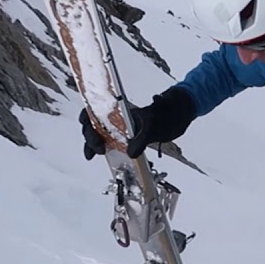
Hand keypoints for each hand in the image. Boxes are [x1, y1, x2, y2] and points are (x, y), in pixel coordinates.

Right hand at [80, 87, 196, 159]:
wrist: (178, 115)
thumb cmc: (166, 113)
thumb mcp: (154, 125)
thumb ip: (142, 138)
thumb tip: (130, 153)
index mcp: (120, 108)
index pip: (96, 108)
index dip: (86, 115)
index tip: (86, 125)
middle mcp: (116, 116)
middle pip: (93, 123)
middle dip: (90, 135)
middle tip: (99, 148)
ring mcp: (120, 127)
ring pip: (99, 134)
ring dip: (94, 143)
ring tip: (96, 154)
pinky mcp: (125, 138)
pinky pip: (110, 143)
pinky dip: (104, 149)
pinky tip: (102, 156)